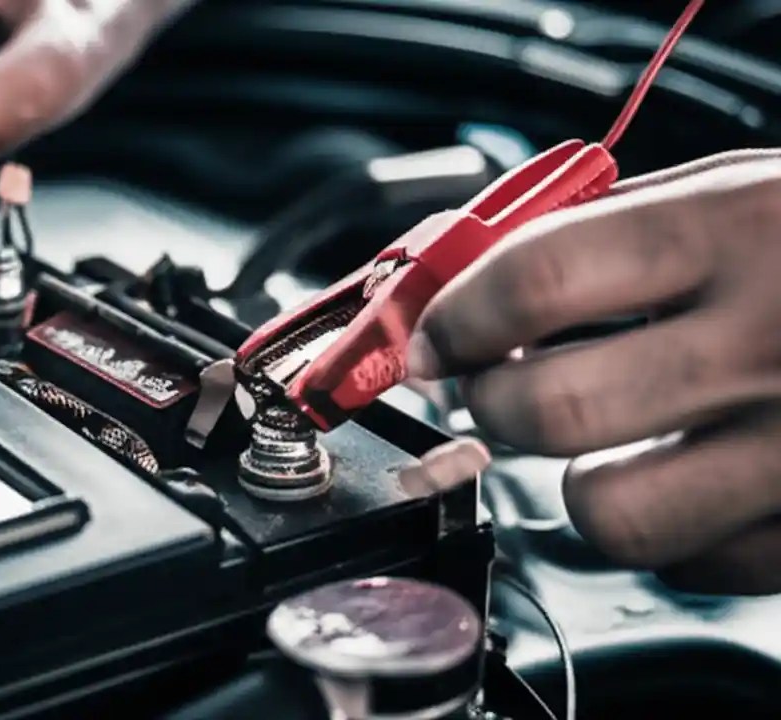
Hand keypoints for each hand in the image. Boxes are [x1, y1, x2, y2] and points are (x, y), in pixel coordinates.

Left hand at [406, 150, 780, 593]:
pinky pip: (688, 564)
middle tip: (494, 388)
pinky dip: (668, 531)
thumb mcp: (744, 192)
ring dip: (573, 484)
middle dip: (490, 404)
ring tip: (600, 445)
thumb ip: (607, 233)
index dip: (454, 318)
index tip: (428, 337)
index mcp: (743, 232)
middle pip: (550, 412)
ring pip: (606, 514)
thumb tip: (465, 282)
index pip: (539, 284)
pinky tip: (697, 478)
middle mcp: (773, 345)